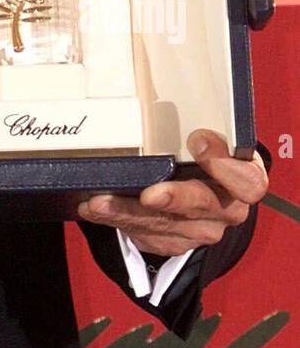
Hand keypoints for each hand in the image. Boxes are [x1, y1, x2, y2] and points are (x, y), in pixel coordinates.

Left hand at [77, 128, 267, 255]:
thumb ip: (194, 126)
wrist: (196, 188)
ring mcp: (202, 230)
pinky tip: (98, 209)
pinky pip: (146, 236)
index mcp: (243, 178)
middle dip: (173, 199)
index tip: (198, 141)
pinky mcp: (174, 242)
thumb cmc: (200, 155)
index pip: (249, 181)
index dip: (227, 166)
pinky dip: (119, 220)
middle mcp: (228, 209)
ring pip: (165, 224)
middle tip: (149, 194)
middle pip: (203, 206)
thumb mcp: (206, 136)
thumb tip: (157, 105)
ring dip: (129, 213)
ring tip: (100, 202)